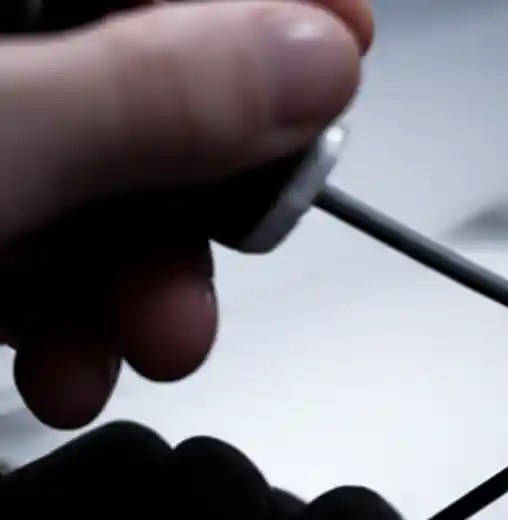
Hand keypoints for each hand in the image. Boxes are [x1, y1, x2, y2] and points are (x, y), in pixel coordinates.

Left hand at [0, 1, 373, 429]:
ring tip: (148, 344)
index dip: (272, 11)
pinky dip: (83, 326)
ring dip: (155, 287)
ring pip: (115, 190)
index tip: (347, 59)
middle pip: (159, 88)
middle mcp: (2, 64)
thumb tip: (316, 59)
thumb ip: (155, 93)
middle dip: (209, 196)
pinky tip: (71, 370)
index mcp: (7, 6)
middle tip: (233, 247)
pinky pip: (54, 257)